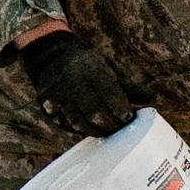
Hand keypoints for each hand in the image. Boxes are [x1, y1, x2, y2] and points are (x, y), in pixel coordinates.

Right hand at [19, 30, 133, 136]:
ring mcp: (57, 96)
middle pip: (95, 114)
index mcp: (91, 70)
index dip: (122, 111)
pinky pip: (66, 125)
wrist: (52, 57)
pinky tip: (89, 128)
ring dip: (96, 131)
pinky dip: (80, 130)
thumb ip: (122, 88)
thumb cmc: (87, 66)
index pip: (110, 96)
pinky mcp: (47, 106)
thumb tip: (142, 106)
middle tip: (119, 128)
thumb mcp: (105, 68)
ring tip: (106, 131)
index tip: (128, 117)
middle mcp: (73, 83)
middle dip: (111, 125)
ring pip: (80, 124)